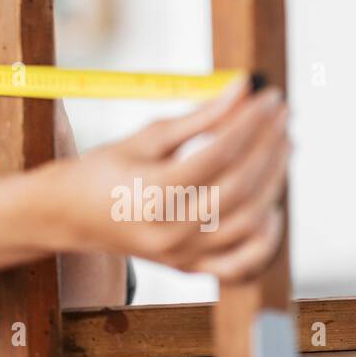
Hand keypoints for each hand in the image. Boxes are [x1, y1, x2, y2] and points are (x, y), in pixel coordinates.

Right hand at [42, 75, 291, 283]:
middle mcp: (170, 230)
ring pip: (249, 222)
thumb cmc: (106, 168)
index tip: (268, 96)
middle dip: (268, 145)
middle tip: (281, 116)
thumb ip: (199, 116)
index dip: (249, 121)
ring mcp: (182, 255)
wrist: (72, 215)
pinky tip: (272, 206)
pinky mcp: (190, 268)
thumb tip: (244, 88)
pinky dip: (266, 238)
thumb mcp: (146, 137)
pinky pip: (242, 263)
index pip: (219, 152)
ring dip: (274, 181)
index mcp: (152, 192)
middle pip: (240, 186)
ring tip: (282, 146)